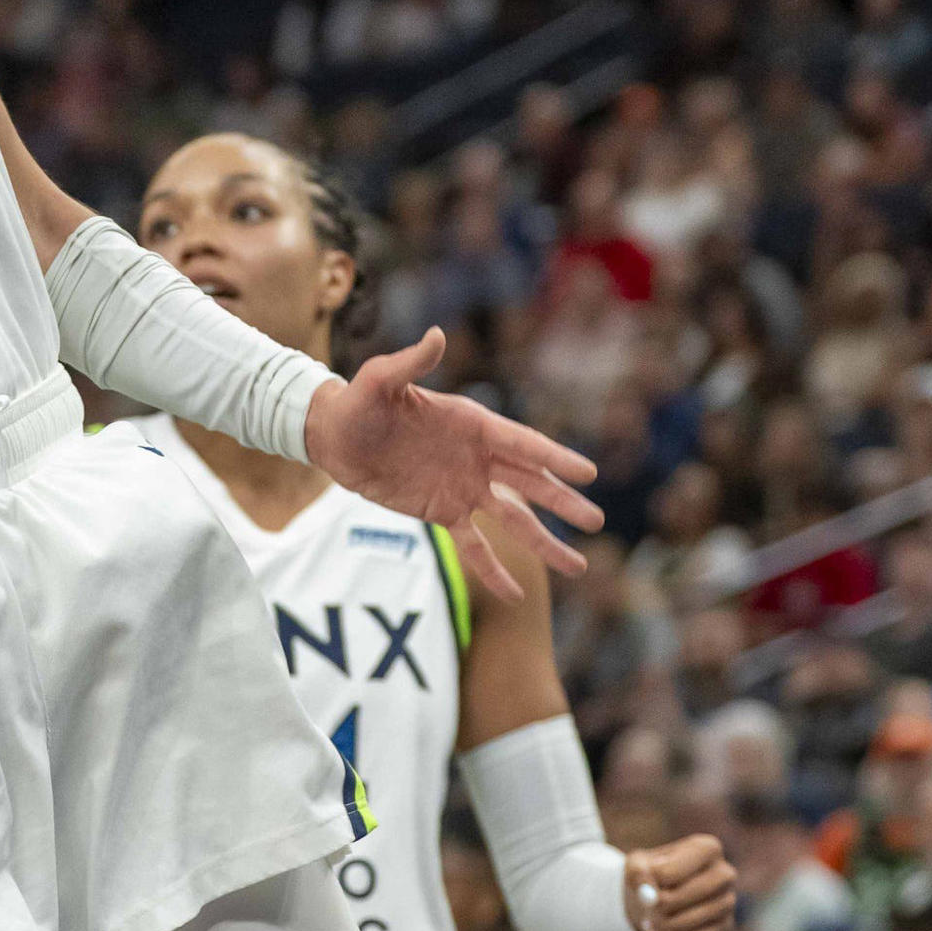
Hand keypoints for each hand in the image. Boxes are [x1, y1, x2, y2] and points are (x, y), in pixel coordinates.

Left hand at [304, 336, 599, 599]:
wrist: (334, 437)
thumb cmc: (359, 402)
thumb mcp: (381, 380)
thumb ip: (411, 363)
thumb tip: (436, 335)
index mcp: (473, 423)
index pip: (522, 443)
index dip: (555, 459)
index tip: (588, 474)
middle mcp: (478, 457)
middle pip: (530, 484)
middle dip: (563, 504)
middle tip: (596, 523)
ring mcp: (464, 488)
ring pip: (513, 520)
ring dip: (544, 542)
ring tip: (577, 568)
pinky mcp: (443, 513)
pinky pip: (474, 546)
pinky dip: (493, 570)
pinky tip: (515, 595)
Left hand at [626, 832, 735, 930]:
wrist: (661, 895)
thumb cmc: (651, 873)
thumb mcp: (637, 864)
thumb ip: (637, 872)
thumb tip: (647, 892)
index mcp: (707, 848)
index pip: (668, 873)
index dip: (648, 883)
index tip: (642, 883)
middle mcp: (725, 873)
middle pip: (678, 899)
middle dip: (655, 907)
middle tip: (646, 907)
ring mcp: (728, 900)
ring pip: (685, 923)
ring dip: (659, 925)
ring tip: (651, 919)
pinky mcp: (726, 925)